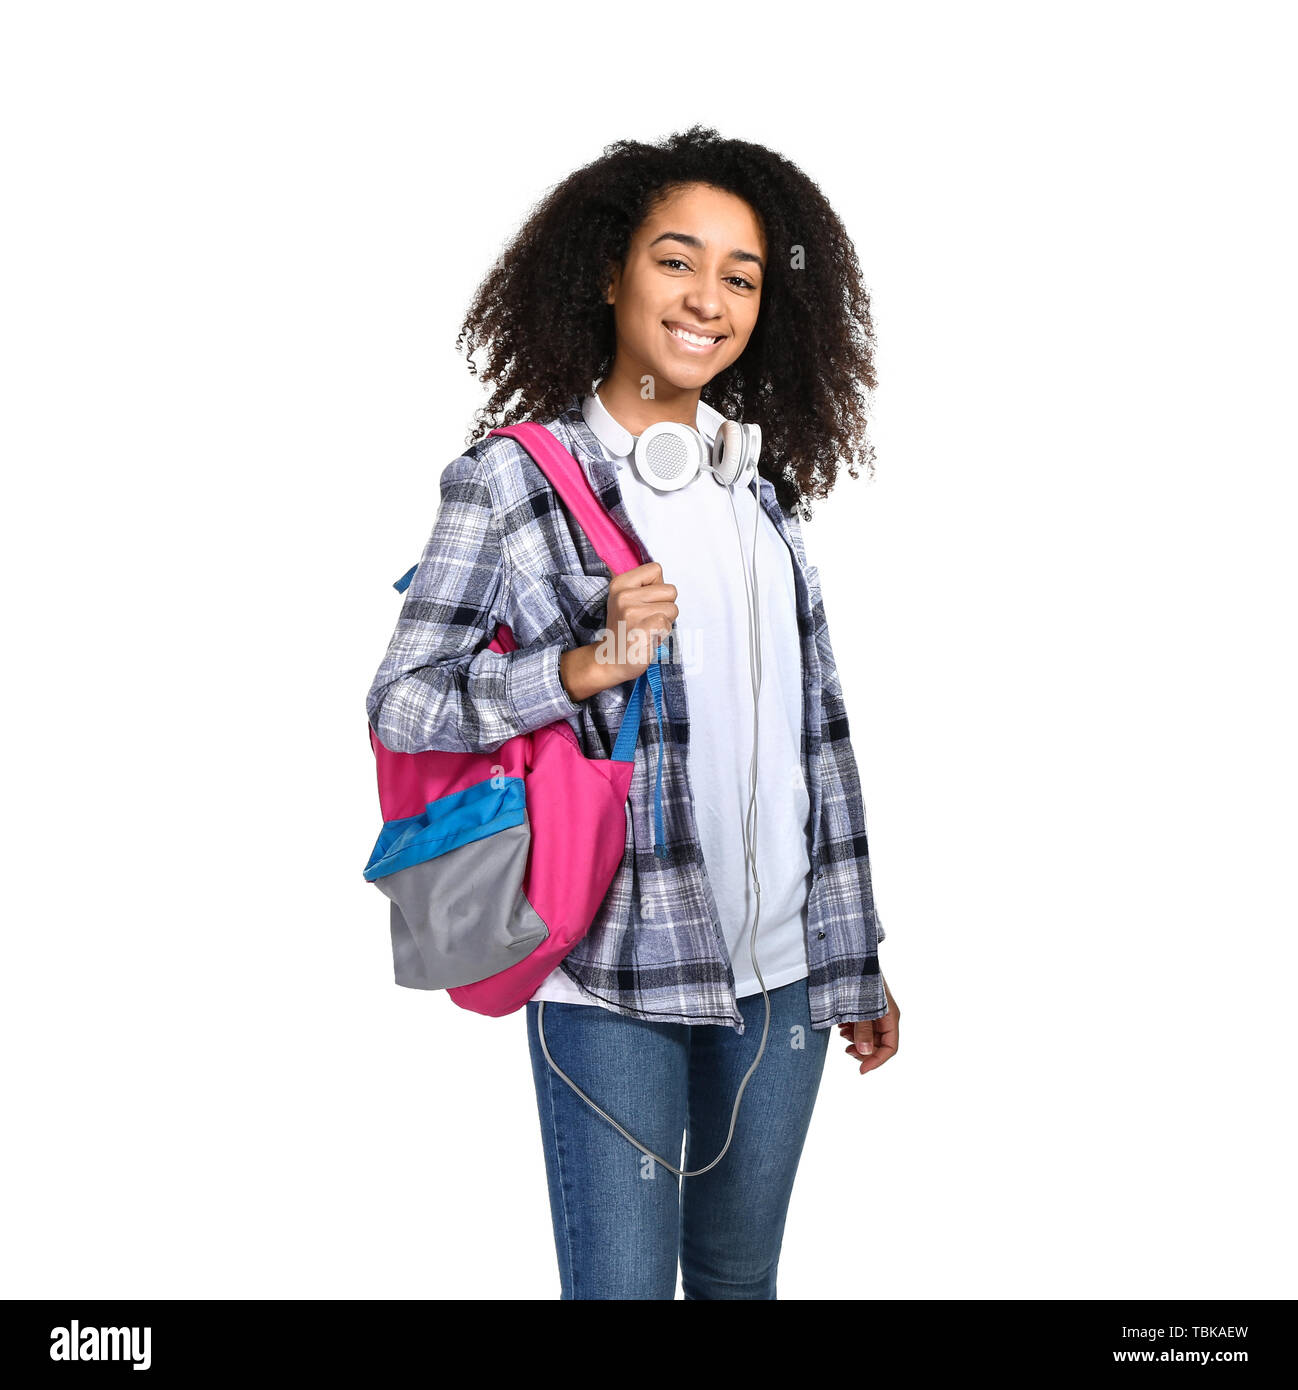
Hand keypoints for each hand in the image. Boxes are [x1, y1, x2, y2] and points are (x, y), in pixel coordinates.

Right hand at [600, 561, 677, 679]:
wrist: (610, 659)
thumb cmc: (625, 629)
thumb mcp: (626, 599)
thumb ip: (644, 586)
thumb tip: (663, 579)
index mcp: (620, 583)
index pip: (656, 569)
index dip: (658, 587)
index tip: (645, 602)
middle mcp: (623, 595)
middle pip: (670, 590)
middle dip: (665, 606)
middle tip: (647, 619)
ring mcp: (631, 613)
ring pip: (673, 608)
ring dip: (665, 622)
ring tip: (647, 629)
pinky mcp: (640, 630)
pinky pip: (667, 622)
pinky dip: (664, 632)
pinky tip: (650, 637)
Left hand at [837, 975, 898, 1073]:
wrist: (849, 956)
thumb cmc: (858, 979)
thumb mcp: (861, 1007)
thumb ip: (863, 1031)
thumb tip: (864, 1053)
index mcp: (890, 1016)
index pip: (890, 1048)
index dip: (877, 1061)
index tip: (860, 1070)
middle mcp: (884, 1016)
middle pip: (878, 1044)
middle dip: (863, 1051)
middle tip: (846, 1050)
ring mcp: (873, 1011)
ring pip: (868, 1036)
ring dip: (855, 1040)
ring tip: (842, 1033)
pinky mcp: (862, 1007)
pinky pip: (860, 1026)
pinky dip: (850, 1030)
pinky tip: (841, 1025)